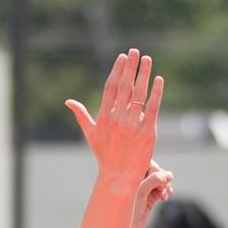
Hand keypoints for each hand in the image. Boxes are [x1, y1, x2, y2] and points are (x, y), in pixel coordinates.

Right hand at [64, 48, 164, 184]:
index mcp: (105, 116)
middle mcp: (118, 118)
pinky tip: (159, 79)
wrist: (119, 176)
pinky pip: (153, 108)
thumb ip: (81, 115)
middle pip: (125, 86)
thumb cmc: (105, 155)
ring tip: (147, 59)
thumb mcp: (91, 134)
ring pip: (139, 94)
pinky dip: (157, 93)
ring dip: (143, 74)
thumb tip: (68, 102)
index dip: (117, 71)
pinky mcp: (148, 132)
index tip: (122, 57)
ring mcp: (133, 125)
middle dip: (130, 67)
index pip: (111, 87)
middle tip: (135, 51)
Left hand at [127, 162, 173, 227]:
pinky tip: (166, 197)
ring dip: (165, 185)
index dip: (154, 168)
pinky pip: (160, 190)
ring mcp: (140, 190)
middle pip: (153, 170)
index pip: (143, 161)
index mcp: (125, 174)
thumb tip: (170, 175)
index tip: (158, 178)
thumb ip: (155, 180)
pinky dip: (165, 191)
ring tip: (165, 195)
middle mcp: (132, 180)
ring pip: (158, 180)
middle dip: (161, 178)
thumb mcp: (140, 193)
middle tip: (163, 189)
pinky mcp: (147, 199)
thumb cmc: (124, 211)